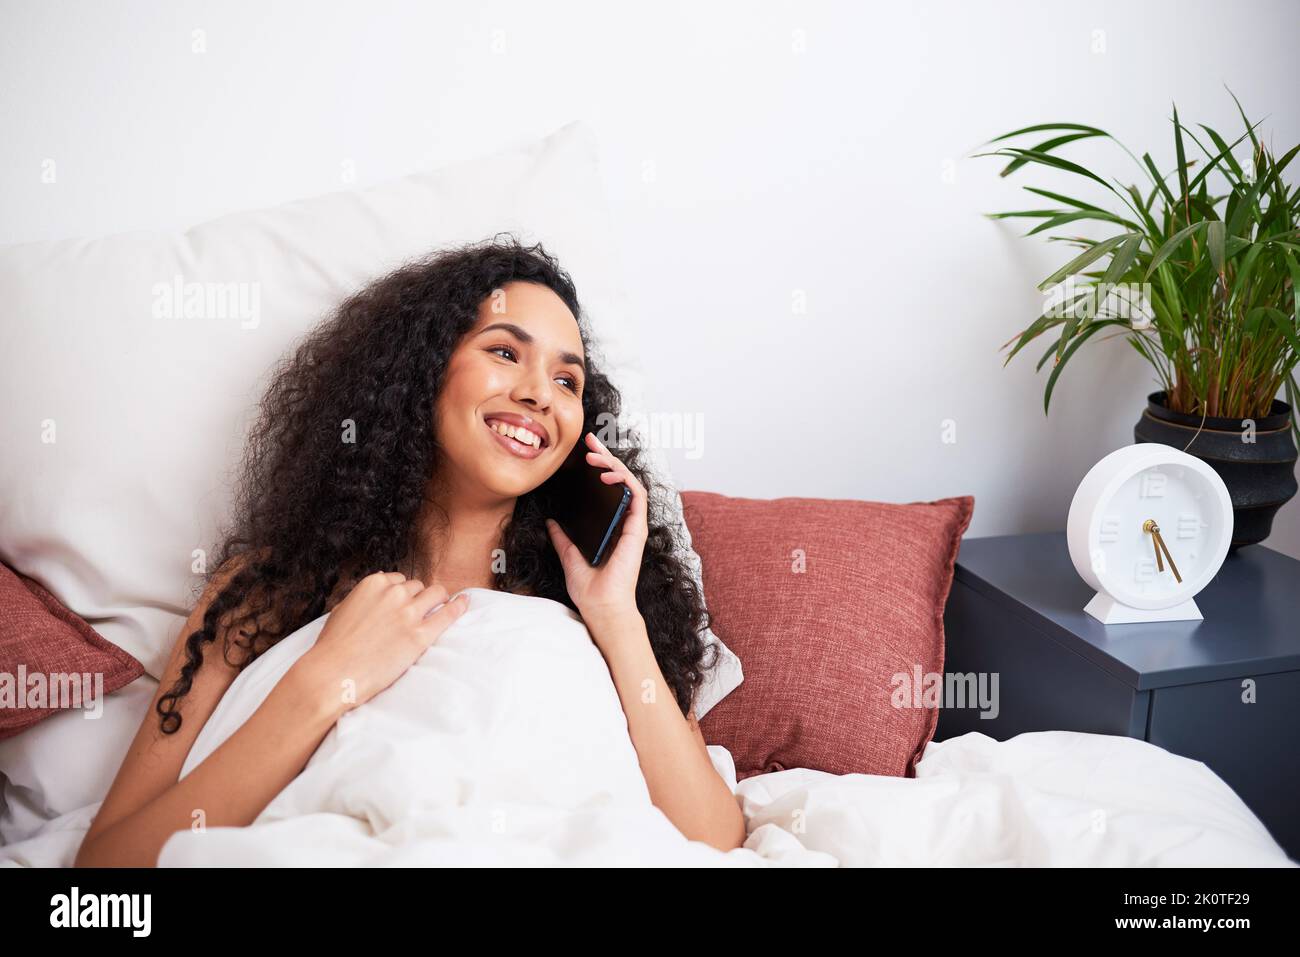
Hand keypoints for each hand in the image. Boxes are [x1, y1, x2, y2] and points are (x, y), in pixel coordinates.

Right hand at [300, 571, 468, 716]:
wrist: (333, 673)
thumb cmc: (333, 647)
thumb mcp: (344, 610)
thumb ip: (365, 597)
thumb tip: (378, 591)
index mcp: (374, 584)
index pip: (399, 580)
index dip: (402, 593)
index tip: (402, 604)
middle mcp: (394, 593)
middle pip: (418, 587)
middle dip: (418, 598)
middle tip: (416, 613)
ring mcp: (409, 613)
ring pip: (435, 594)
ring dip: (437, 600)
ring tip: (440, 607)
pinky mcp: (420, 635)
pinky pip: (448, 614)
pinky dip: (459, 606)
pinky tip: (465, 602)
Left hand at [545, 430, 647, 623]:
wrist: (600, 607)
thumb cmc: (589, 588)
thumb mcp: (568, 556)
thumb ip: (562, 538)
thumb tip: (550, 521)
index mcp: (611, 526)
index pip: (608, 489)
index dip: (599, 468)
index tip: (584, 453)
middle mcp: (624, 522)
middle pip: (619, 481)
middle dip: (606, 456)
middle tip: (589, 441)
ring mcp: (633, 524)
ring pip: (629, 483)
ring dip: (614, 464)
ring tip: (595, 455)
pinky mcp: (637, 529)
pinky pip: (637, 496)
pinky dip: (624, 480)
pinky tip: (606, 474)